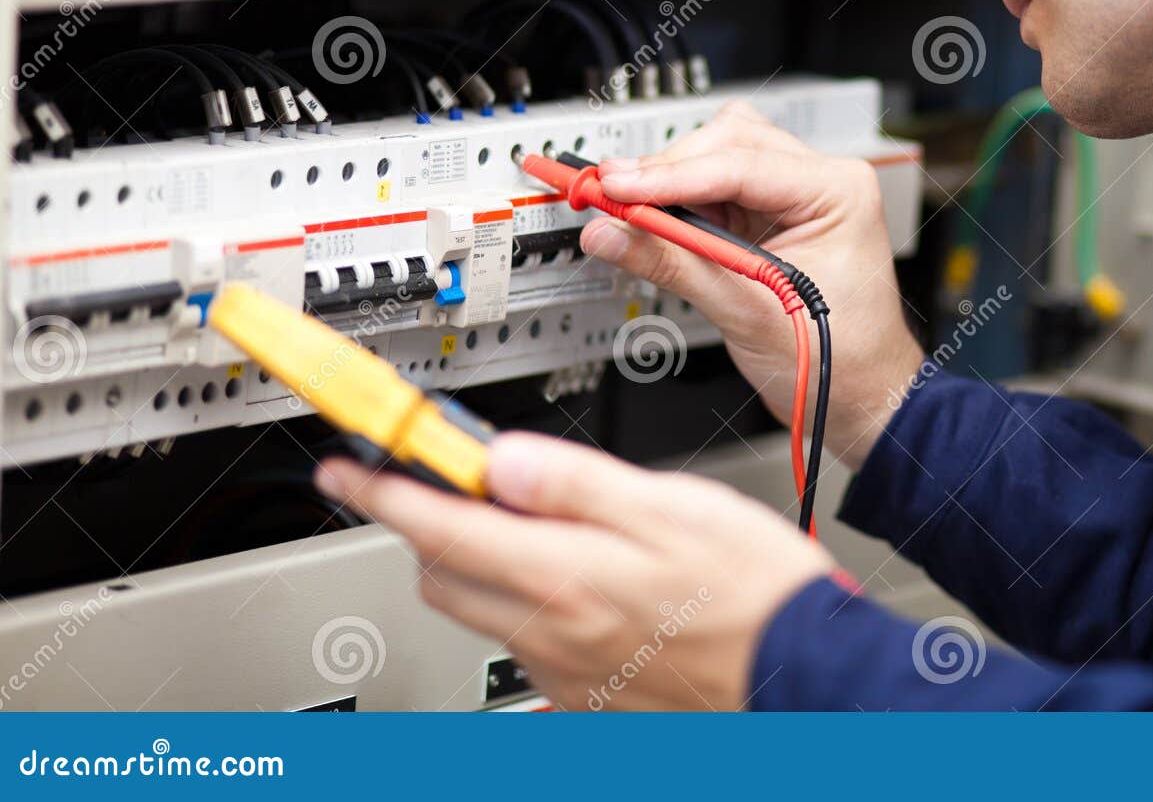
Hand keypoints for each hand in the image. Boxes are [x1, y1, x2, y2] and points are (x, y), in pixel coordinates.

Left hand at [316, 433, 833, 710]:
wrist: (803, 676)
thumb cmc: (754, 591)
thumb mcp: (671, 505)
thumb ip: (574, 482)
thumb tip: (498, 458)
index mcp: (565, 576)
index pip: (440, 527)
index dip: (383, 489)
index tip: (347, 466)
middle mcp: (551, 633)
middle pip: (444, 575)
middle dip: (431, 523)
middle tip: (454, 479)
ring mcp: (566, 673)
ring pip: (483, 611)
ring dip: (477, 563)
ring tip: (529, 522)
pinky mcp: (586, 697)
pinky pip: (527, 645)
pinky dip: (527, 604)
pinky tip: (580, 580)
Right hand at [580, 100, 925, 469]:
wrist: (860, 394)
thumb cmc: (838, 359)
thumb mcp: (746, 312)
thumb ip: (673, 265)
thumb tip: (612, 233)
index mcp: (837, 191)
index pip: (739, 164)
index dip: (668, 176)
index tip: (615, 186)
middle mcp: (820, 181)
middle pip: (726, 143)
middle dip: (666, 171)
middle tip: (610, 198)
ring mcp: (795, 195)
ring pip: (718, 155)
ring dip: (672, 181)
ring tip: (631, 211)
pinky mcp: (771, 214)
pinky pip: (716, 188)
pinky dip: (682, 201)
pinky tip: (656, 221)